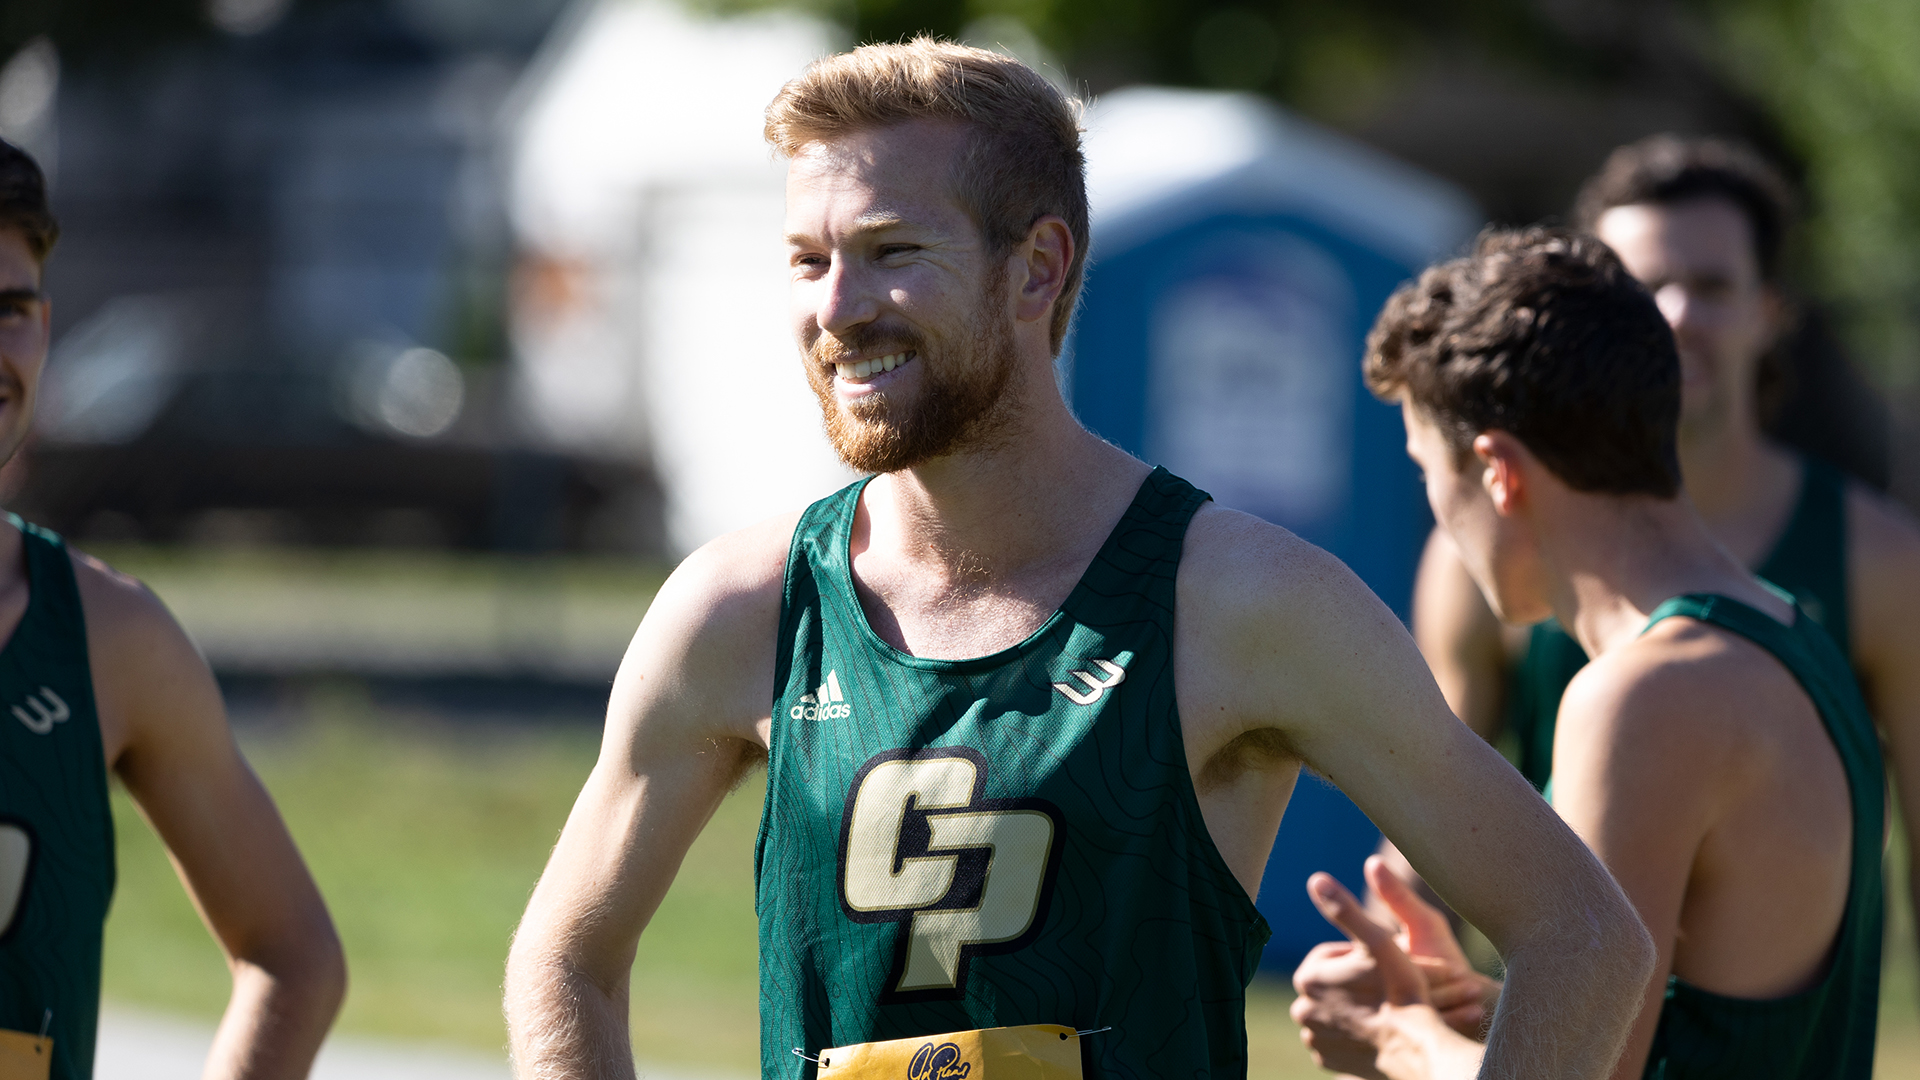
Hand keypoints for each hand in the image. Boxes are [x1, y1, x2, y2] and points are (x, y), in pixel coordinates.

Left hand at [1290, 858, 1495, 1075]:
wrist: (1418, 1049)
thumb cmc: (1401, 991)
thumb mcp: (1377, 941)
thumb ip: (1345, 909)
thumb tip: (1316, 880)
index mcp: (1307, 977)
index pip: (1337, 953)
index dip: (1366, 953)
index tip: (1389, 959)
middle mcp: (1301, 1010)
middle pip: (1337, 984)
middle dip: (1363, 980)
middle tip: (1394, 982)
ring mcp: (1314, 1039)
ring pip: (1340, 1009)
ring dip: (1360, 1005)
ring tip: (1390, 1004)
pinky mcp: (1328, 1062)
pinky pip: (1342, 1038)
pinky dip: (1358, 1032)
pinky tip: (1381, 1027)